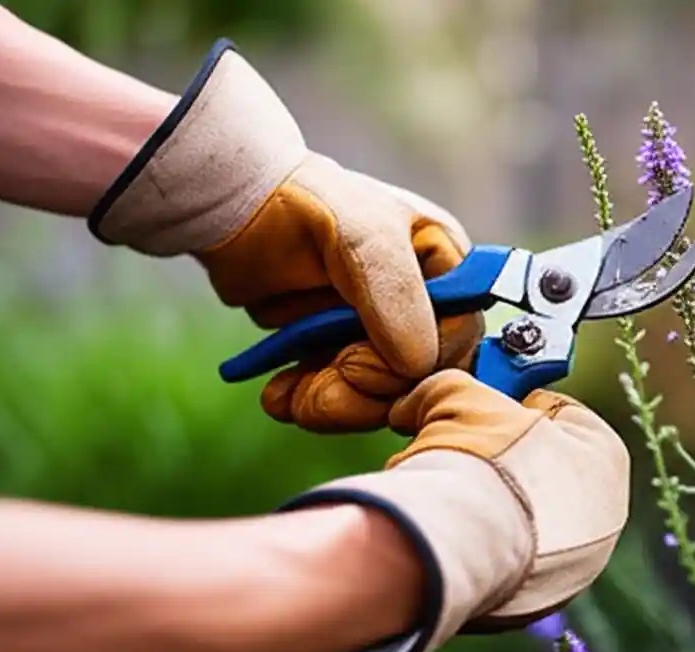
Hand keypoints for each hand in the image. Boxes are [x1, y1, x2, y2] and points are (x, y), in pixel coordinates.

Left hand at [87, 39, 481, 431]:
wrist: (236, 211)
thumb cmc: (310, 204)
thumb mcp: (366, 237)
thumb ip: (399, 298)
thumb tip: (418, 365)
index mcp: (446, 270)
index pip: (458, 338)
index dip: (416, 363)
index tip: (356, 361)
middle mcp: (421, 308)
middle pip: (418, 378)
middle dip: (367, 391)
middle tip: (321, 386)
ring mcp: (379, 334)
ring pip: (377, 397)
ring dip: (334, 405)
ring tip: (292, 397)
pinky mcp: (339, 352)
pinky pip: (339, 397)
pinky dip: (309, 403)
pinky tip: (280, 395)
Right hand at [278, 369, 630, 651]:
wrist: (458, 547)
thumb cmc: (475, 463)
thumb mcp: (458, 399)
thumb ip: (444, 391)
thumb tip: (411, 407)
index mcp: (606, 455)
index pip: (561, 415)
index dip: (515, 409)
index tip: (481, 415)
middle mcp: (608, 513)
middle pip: (550, 471)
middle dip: (508, 463)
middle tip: (462, 460)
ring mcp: (580, 563)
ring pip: (532, 522)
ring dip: (497, 510)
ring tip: (456, 504)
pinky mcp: (544, 600)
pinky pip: (515, 562)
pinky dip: (490, 550)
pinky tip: (460, 540)